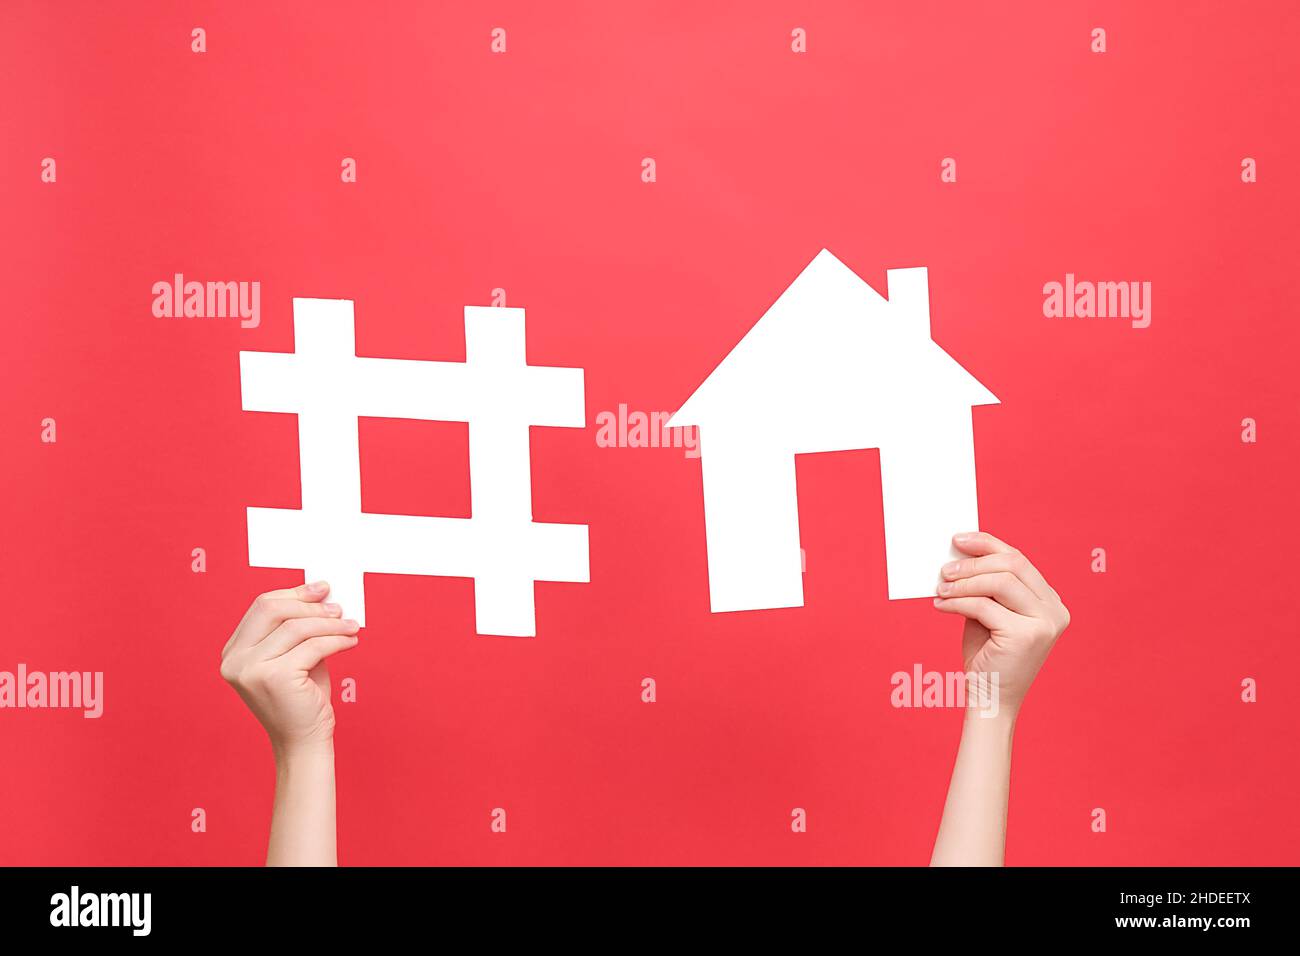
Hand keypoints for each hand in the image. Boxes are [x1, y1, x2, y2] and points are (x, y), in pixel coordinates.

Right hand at [220, 581, 360, 756]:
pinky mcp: (274, 677)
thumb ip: (300, 627)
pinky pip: (313, 646)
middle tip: (339, 607)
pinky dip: (337, 639)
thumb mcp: (296, 655)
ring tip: (351, 626)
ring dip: (330, 623)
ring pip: (297, 627)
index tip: (322, 589)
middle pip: (272, 609)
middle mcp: (235, 660)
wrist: (304, 741)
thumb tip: (320, 592)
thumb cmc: (302, 698)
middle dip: (310, 605)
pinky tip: (351, 641)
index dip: (295, 594)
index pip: (262, 607)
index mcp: (234, 651)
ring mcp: (250, 669)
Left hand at [933, 532, 1069, 717]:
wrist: (991, 700)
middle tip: (944, 569)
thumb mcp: (987, 613)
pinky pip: (985, 606)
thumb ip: (983, 586)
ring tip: (940, 588)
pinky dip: (957, 602)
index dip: (988, 544)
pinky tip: (941, 605)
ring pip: (1000, 582)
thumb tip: (958, 554)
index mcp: (1049, 600)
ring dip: (964, 582)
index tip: (959, 539)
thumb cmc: (987, 656)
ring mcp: (1046, 623)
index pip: (1019, 560)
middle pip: (1013, 565)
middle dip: (973, 563)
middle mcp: (1055, 609)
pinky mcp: (1028, 636)